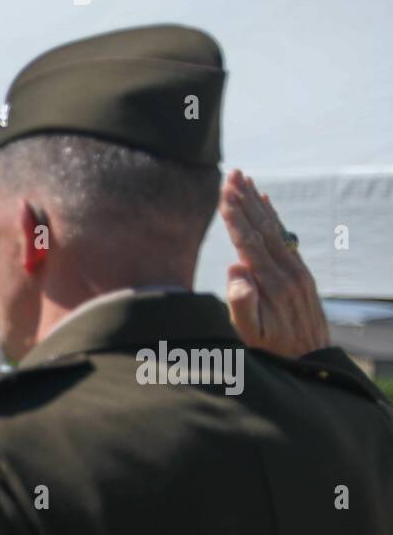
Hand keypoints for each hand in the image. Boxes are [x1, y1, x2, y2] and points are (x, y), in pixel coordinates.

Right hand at [219, 170, 329, 356]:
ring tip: (244, 179)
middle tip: (232, 175)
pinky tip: (266, 201)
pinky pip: (284, 236)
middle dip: (245, 200)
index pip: (250, 243)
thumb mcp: (251, 335)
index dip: (236, 219)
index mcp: (274, 284)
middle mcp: (288, 271)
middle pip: (263, 228)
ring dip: (257, 202)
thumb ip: (242, 303)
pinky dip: (274, 216)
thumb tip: (235, 268)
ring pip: (274, 228)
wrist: (310, 359)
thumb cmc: (272, 350)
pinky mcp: (299, 271)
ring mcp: (296, 269)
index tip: (224, 196)